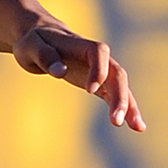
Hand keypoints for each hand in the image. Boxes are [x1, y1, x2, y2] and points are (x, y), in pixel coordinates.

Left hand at [14, 25, 145, 131]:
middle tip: (117, 120)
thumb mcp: (29, 46)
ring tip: (138, 128)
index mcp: (79, 44)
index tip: (91, 90)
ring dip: (129, 105)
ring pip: (121, 86)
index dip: (99, 69)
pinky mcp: (98, 82)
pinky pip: (115, 95)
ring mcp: (100, 69)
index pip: (98, 52)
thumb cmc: (33, 41)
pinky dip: (126, 109)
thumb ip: (44, 56)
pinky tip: (135, 127)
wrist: (40, 39)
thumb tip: (60, 71)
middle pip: (116, 72)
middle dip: (120, 95)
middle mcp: (96, 56)